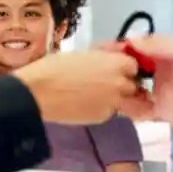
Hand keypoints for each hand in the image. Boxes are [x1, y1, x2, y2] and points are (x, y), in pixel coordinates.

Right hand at [12, 50, 139, 124]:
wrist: (39, 92)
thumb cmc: (55, 67)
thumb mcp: (84, 54)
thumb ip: (103, 58)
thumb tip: (110, 59)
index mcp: (116, 64)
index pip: (133, 66)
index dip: (124, 67)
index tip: (115, 68)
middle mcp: (120, 84)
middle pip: (133, 85)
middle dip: (124, 83)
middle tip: (106, 82)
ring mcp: (113, 103)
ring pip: (124, 101)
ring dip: (117, 97)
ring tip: (96, 94)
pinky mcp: (102, 117)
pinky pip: (110, 111)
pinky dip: (103, 107)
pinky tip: (87, 103)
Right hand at [102, 35, 172, 129]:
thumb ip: (161, 45)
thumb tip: (130, 39)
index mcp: (163, 52)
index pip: (133, 49)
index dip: (116, 49)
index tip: (98, 50)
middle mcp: (157, 72)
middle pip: (127, 71)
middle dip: (112, 71)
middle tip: (95, 73)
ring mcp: (159, 93)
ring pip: (130, 92)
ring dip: (118, 91)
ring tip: (105, 91)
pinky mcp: (164, 114)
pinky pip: (140, 112)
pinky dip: (129, 110)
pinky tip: (121, 106)